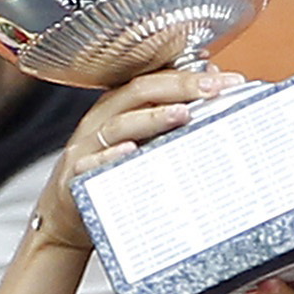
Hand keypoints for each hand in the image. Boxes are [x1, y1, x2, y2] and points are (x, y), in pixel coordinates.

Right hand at [29, 69, 239, 250]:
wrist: (68, 218)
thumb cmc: (108, 175)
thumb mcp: (139, 142)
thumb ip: (168, 114)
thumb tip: (210, 82)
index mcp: (117, 107)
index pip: (154, 80)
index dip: (189, 76)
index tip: (225, 80)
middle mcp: (101, 121)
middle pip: (138, 93)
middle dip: (179, 88)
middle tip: (212, 90)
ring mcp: (86, 148)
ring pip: (118, 125)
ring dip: (151, 118)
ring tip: (181, 114)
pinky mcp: (74, 178)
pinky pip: (90, 164)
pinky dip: (110, 156)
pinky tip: (130, 151)